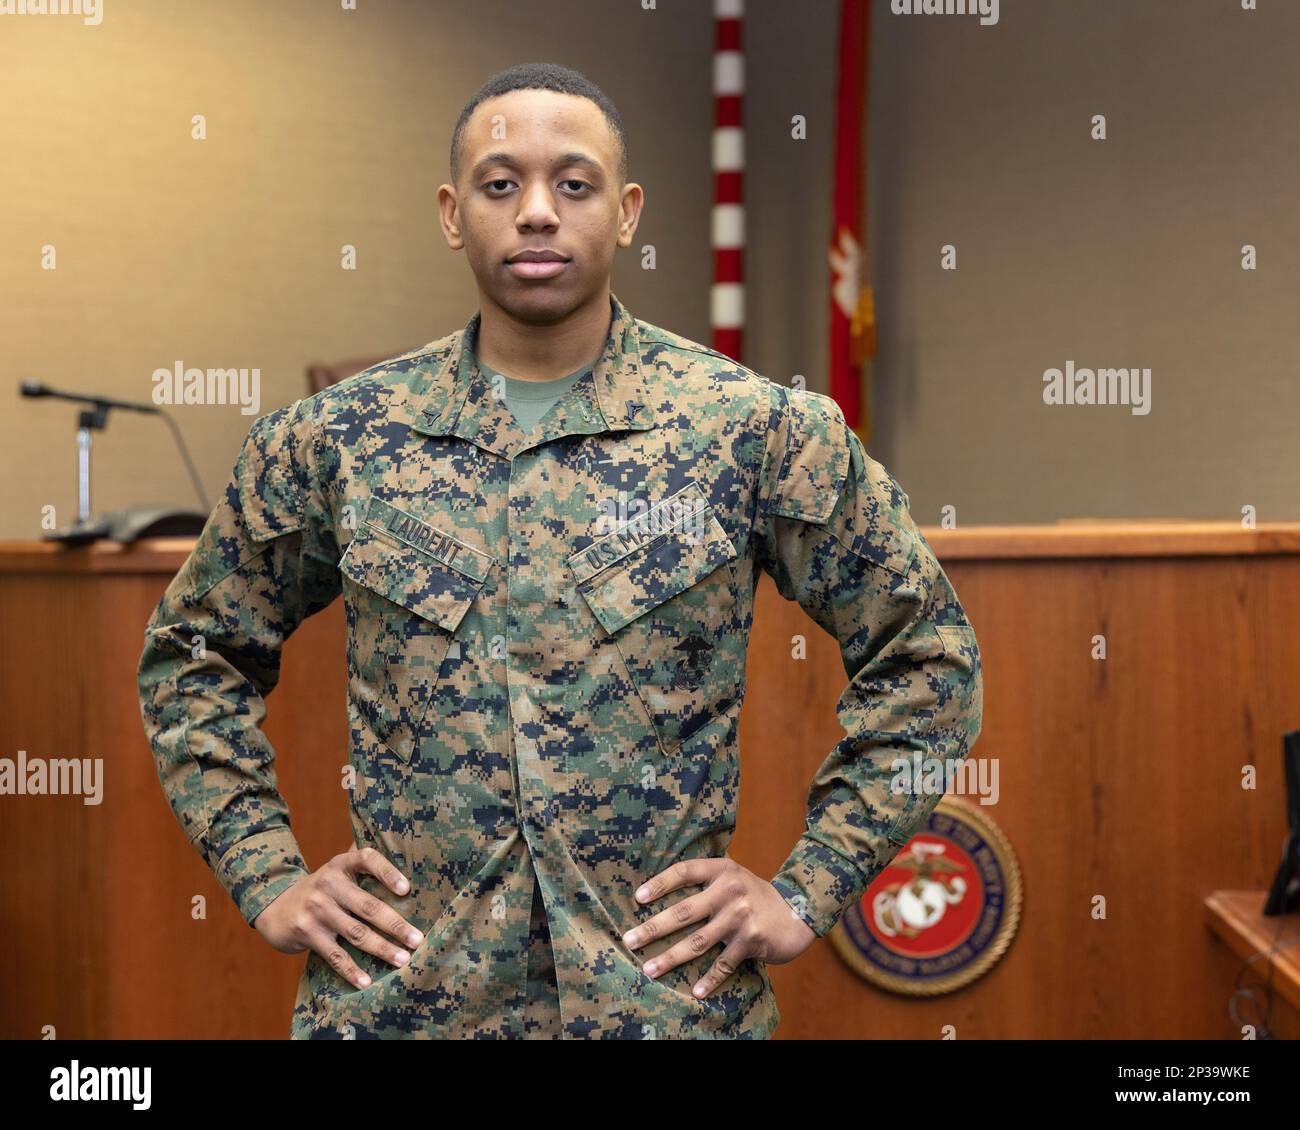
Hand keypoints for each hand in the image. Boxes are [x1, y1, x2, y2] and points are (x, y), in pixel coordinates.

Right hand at [251, 847, 423, 988]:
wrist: (275, 906)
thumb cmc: (321, 889)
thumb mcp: (337, 870)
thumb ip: (362, 862)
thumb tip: (406, 855)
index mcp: (340, 865)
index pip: (367, 860)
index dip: (388, 873)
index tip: (407, 889)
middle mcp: (328, 884)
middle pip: (368, 906)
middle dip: (395, 925)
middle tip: (417, 939)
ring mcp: (316, 910)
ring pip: (356, 933)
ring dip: (382, 949)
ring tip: (403, 960)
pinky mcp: (307, 933)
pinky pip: (335, 955)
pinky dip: (351, 970)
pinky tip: (366, 982)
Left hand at [621, 856, 816, 999]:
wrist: (797, 911)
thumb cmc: (755, 894)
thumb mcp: (734, 875)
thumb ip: (706, 880)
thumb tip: (662, 891)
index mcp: (723, 869)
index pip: (684, 872)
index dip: (660, 884)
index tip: (638, 899)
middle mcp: (730, 890)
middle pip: (684, 911)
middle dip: (654, 928)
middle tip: (630, 940)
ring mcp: (741, 916)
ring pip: (698, 941)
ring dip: (671, 958)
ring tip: (649, 969)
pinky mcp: (752, 940)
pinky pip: (724, 964)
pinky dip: (709, 980)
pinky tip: (695, 992)